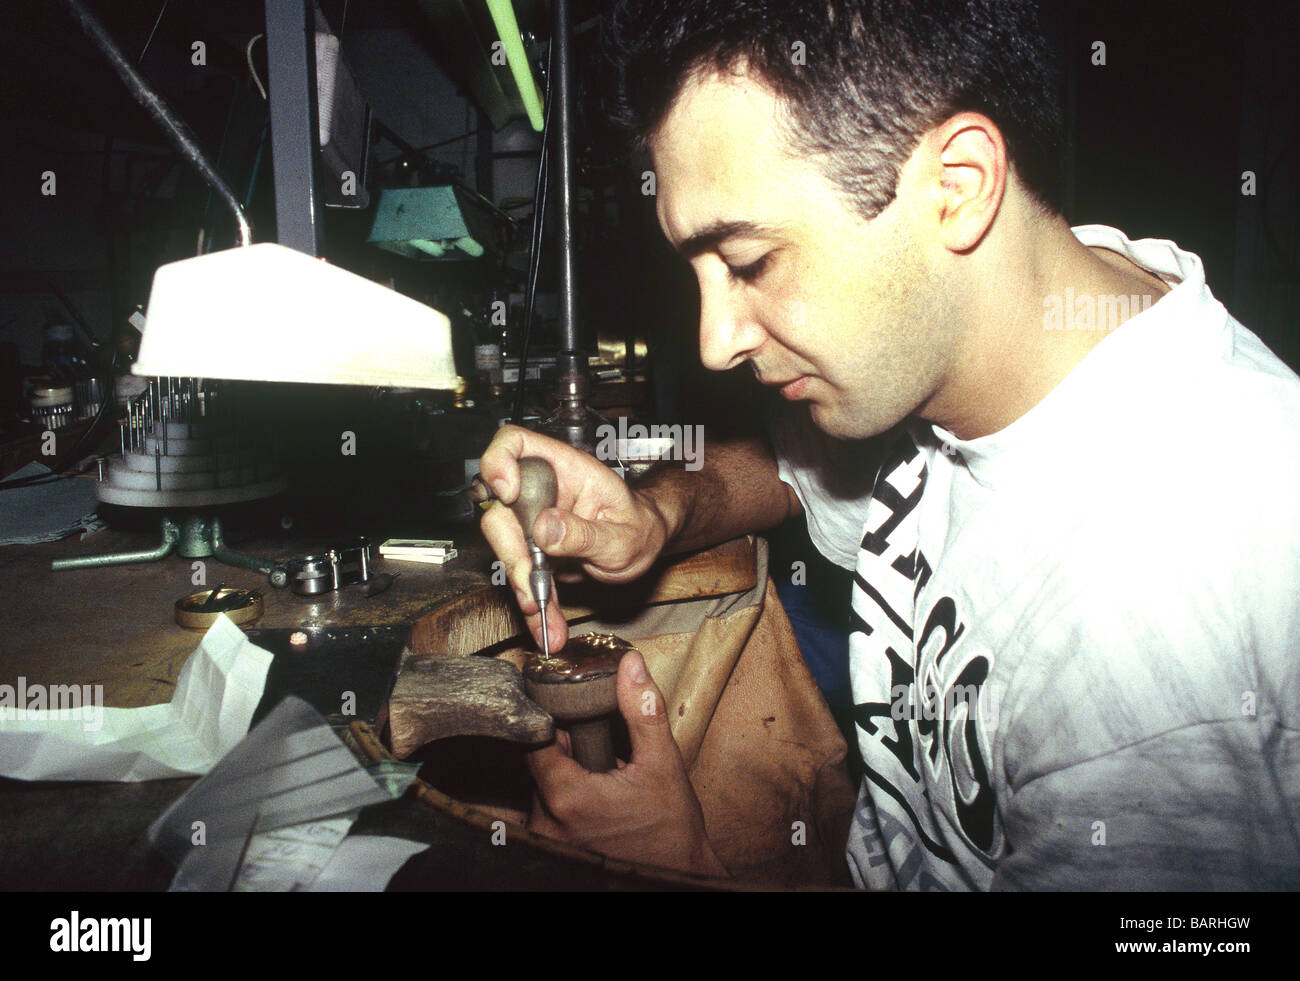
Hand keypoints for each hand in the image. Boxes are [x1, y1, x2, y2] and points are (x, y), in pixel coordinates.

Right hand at [479, 425, 668, 651]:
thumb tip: (544, 529)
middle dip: (514, 552)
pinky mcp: (533, 550)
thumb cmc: (638, 527)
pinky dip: (532, 603)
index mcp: (565, 468)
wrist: (642, 550)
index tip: (507, 493)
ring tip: (546, 616)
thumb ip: (585, 533)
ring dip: (523, 586)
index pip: (514, 442)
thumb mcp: (622, 535)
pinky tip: (545, 625)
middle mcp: (542, 491)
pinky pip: (521, 575)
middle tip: (534, 585)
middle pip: (500, 508)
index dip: (499, 461)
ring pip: (506, 548)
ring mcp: (533, 520)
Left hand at [526, 651, 727, 876]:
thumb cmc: (672, 831)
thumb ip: (642, 711)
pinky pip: (545, 806)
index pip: (533, 738)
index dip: (546, 714)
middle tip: (595, 740)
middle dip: (562, 744)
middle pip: (535, 760)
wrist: (677, 878)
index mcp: (568, 798)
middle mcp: (546, 823)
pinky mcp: (550, 849)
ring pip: (539, 783)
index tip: (561, 700)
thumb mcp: (663, 764)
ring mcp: (545, 839)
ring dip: (562, 769)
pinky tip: (592, 790)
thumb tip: (630, 667)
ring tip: (597, 767)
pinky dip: (563, 792)